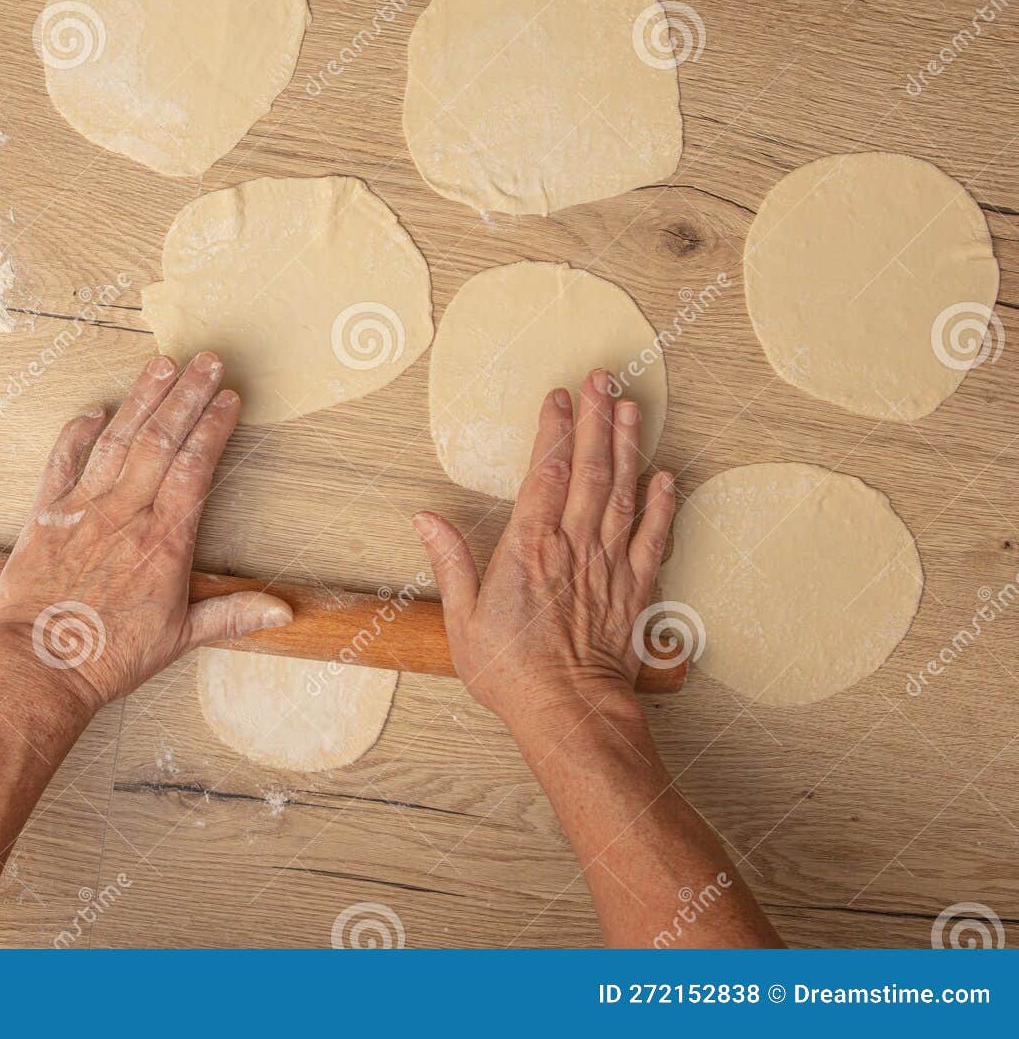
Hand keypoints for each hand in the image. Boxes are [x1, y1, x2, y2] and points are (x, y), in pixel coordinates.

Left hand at [0, 353, 292, 710]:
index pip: (193, 469)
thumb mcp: (181, 638)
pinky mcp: (46, 515)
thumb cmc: (111, 656)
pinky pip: (61, 462)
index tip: (228, 397)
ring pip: (117, 442)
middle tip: (206, 360)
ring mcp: (83, 511)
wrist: (42, 665)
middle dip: (186, 396)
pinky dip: (76, 433)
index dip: (212, 428)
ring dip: (142, 400)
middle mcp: (126, 516)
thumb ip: (233, 615)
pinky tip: (95, 411)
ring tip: (162, 365)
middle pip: (160, 441)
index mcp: (164, 542)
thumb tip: (285, 611)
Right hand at [413, 370, 676, 745]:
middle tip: (601, 379)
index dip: (553, 430)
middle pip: (590, 470)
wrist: (569, 713)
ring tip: (631, 408)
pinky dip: (662, 504)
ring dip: (628, 447)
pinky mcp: (633, 589)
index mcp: (528, 549)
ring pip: (623, 493)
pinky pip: (652, 537)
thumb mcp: (461, 620)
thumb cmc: (512, 672)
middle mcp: (572, 548)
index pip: (545, 473)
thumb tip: (427, 520)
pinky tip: (665, 476)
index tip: (556, 397)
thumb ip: (450, 563)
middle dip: (595, 420)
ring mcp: (608, 566)